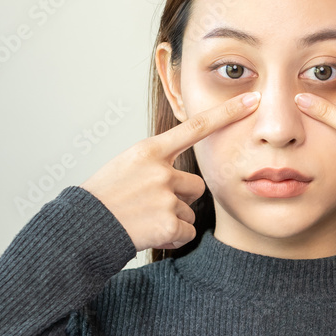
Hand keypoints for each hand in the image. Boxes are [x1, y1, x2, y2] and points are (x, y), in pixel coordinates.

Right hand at [80, 91, 261, 251]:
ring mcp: (164, 196)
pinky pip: (187, 232)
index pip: (196, 126)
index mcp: (149, 150)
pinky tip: (149, 233)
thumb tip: (185, 176)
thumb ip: (157, 163)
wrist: (82, 228)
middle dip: (180, 198)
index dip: (227, 113)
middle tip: (148, 204)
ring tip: (143, 218)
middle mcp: (160, 170)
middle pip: (196, 185)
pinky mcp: (167, 222)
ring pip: (190, 210)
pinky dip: (172, 237)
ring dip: (173, 219)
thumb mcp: (127, 166)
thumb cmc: (105, 198)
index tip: (253, 98)